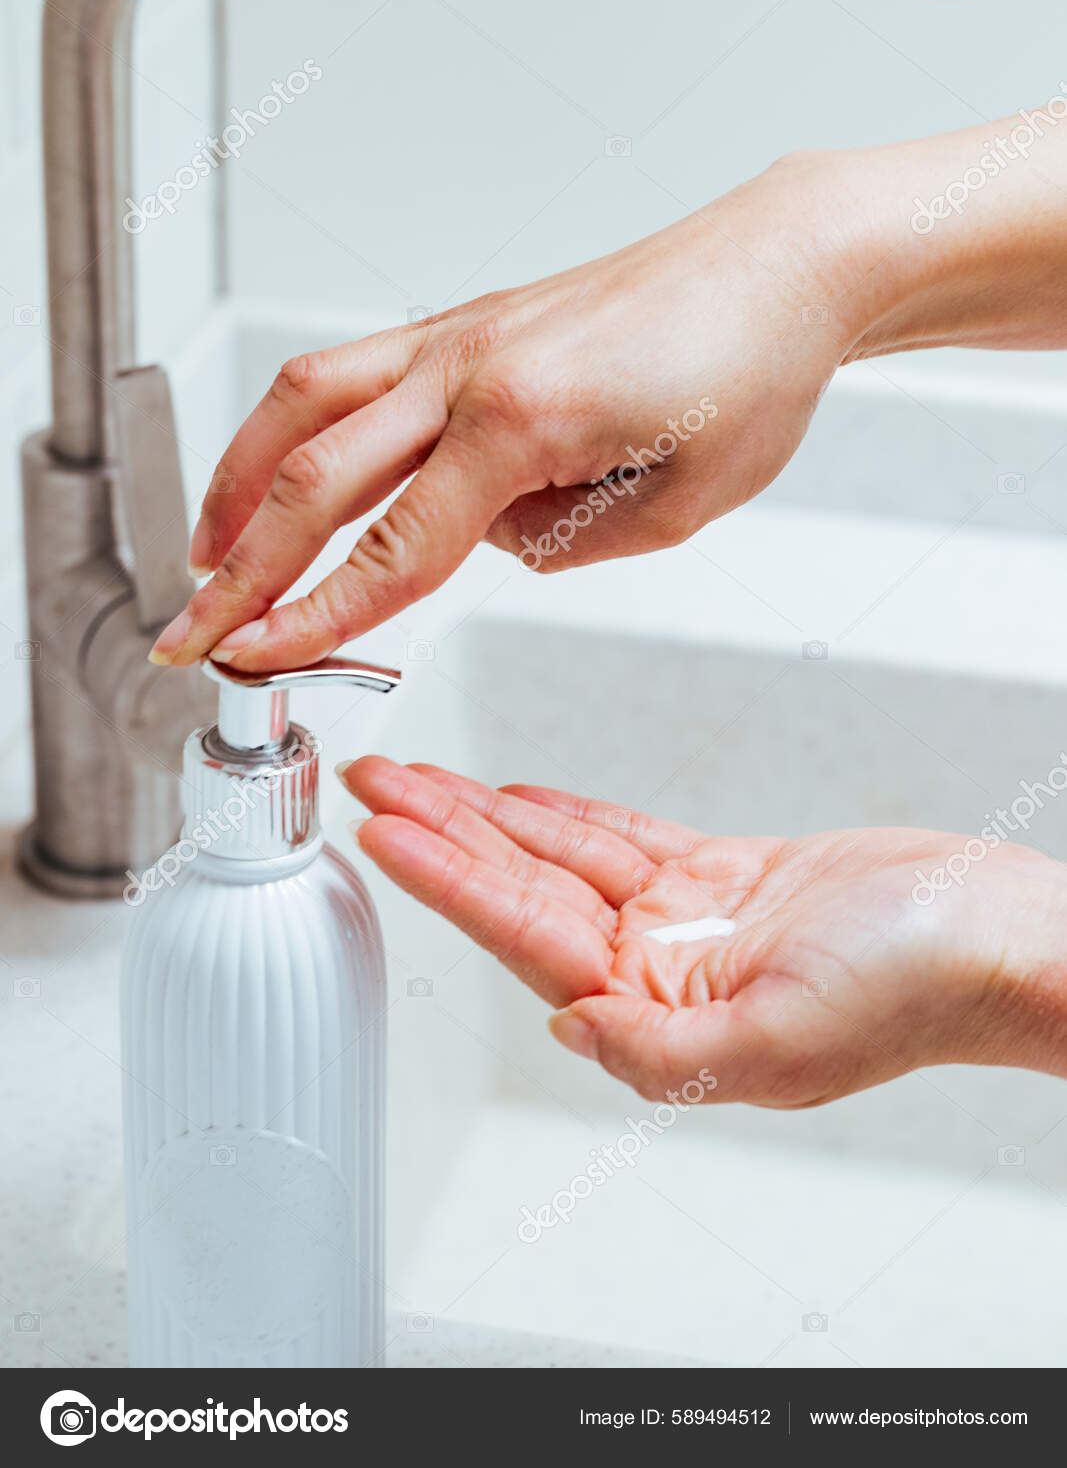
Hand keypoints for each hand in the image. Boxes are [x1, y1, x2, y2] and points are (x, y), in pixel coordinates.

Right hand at [149, 151, 861, 668]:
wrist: (778, 263)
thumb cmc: (748, 370)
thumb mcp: (676, 506)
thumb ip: (560, 542)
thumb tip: (483, 540)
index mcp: (524, 421)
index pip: (392, 551)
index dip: (314, 620)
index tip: (256, 660)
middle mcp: (469, 367)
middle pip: (314, 477)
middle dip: (240, 569)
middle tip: (191, 632)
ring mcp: (458, 334)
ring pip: (304, 402)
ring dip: (240, 481)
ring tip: (211, 553)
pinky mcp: (464, 321)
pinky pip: (349, 371)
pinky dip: (293, 424)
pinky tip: (286, 467)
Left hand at [339, 757, 1066, 1104]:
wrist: (995, 932)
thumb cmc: (913, 990)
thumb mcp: (779, 1040)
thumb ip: (658, 1049)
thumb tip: (564, 1028)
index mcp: (662, 1018)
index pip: (524, 936)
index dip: (448, 881)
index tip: (387, 832)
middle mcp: (661, 972)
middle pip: (525, 890)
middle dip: (444, 836)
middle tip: (374, 784)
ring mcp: (691, 923)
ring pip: (564, 856)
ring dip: (490, 816)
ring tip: (422, 778)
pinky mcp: (728, 877)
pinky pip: (625, 840)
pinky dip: (569, 817)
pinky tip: (518, 798)